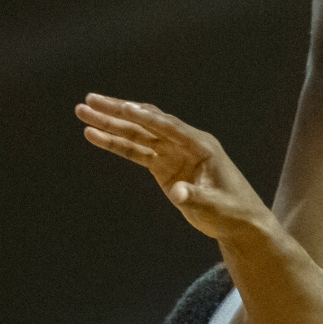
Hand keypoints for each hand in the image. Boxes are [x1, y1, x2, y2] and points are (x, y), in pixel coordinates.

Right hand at [75, 93, 273, 240]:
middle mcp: (185, 143)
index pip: (169, 127)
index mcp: (202, 146)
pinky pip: (136, 151)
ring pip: (137, 134)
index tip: (123, 107)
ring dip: (110, 124)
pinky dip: (116, 143)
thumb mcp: (216, 207)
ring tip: (83, 112)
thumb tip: (178, 193)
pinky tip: (94, 135)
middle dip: (118, 112)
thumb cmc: (233, 212)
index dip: (146, 118)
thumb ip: (196, 197)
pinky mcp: (164, 165)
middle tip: (89, 100)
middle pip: (147, 123)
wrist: (239, 222)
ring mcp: (173, 153)